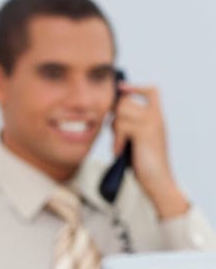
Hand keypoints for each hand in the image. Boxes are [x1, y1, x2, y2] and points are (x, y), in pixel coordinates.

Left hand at [112, 83, 187, 217]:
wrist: (157, 180)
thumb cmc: (144, 164)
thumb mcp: (137, 141)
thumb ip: (130, 126)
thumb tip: (112, 113)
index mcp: (156, 117)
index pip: (152, 91)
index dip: (136, 87)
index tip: (121, 88)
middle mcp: (156, 116)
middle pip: (125, 101)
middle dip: (114, 117)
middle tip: (116, 136)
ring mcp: (152, 123)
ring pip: (121, 113)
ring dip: (114, 131)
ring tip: (118, 147)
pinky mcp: (145, 132)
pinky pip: (122, 126)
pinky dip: (116, 140)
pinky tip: (118, 152)